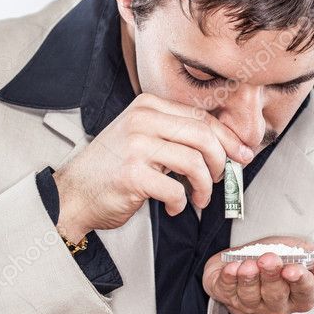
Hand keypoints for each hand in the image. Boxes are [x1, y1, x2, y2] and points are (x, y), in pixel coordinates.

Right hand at [52, 93, 254, 241]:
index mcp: (147, 106)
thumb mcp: (142, 139)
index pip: (201, 117)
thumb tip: (227, 148)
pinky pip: (176, 190)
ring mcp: (136, 146)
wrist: (72, 194)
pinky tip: (172, 208)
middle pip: (203, 135)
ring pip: (195, 162)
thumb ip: (176, 136)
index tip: (241, 155)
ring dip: (204, 187)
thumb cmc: (111, 170)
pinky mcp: (133, 175)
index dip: (227, 138)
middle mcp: (142, 120)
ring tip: (198, 198)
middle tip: (221, 179)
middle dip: (221, 161)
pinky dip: (181, 204)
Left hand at [203, 236, 313, 313]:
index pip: (304, 293)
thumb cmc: (280, 255)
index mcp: (299, 295)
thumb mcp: (303, 252)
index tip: (292, 269)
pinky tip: (231, 268)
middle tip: (268, 260)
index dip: (298, 281)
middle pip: (275, 295)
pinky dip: (228, 279)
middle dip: (271, 276)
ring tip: (247, 265)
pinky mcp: (227, 296)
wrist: (249, 255)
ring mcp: (250, 304)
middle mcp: (275, 305)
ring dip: (248, 279)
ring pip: (250, 296)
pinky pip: (227, 291)